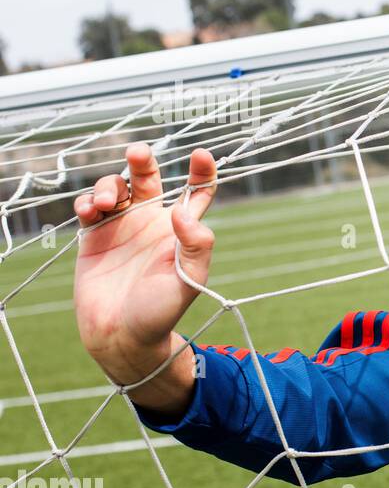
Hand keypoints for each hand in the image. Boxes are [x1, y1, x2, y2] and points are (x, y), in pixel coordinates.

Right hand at [73, 143, 217, 408]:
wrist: (122, 335)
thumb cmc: (161, 311)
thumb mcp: (189, 280)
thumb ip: (195, 246)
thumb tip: (182, 210)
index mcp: (181, 230)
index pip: (196, 192)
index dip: (201, 171)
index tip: (201, 153)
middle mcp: (152, 223)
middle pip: (148, 179)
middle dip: (142, 161)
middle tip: (137, 152)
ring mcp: (122, 227)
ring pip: (116, 187)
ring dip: (108, 185)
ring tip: (105, 203)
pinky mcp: (94, 236)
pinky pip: (88, 206)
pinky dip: (87, 201)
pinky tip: (90, 211)